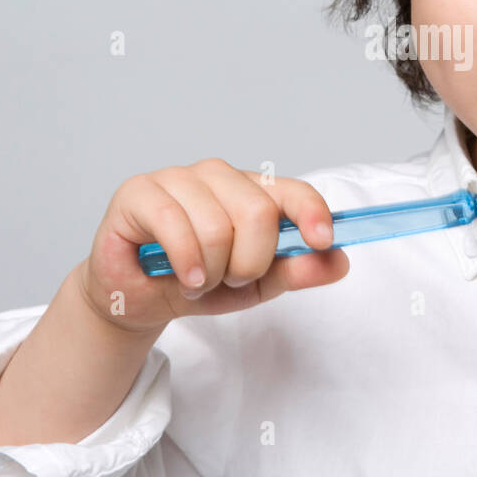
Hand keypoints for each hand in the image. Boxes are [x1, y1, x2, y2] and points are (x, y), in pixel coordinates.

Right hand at [79, 159, 347, 331]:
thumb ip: (295, 271)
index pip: (292, 190)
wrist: (139, 300)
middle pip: (257, 211)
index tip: (323, 240)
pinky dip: (187, 262)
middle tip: (232, 279)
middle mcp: (217, 176)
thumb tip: (337, 261)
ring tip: (200, 280)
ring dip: (213, 269)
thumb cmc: (197, 282)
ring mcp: (177, 178)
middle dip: (250, 262)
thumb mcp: (256, 285)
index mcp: (250, 191)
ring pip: (217, 224)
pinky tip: (186, 278)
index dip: (312, 212)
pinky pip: (174, 223)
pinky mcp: (139, 192)